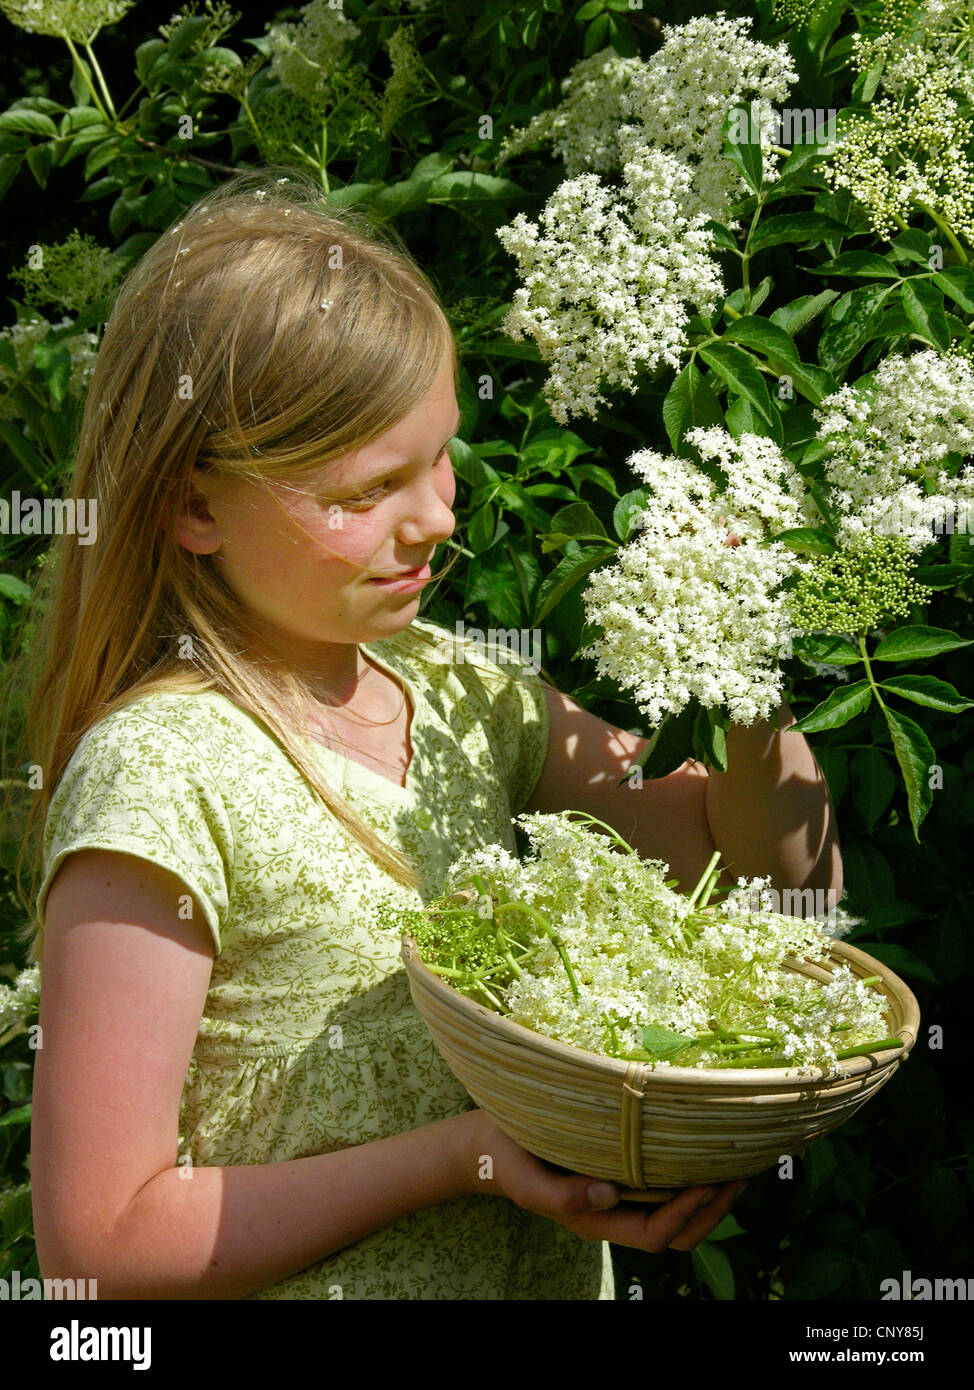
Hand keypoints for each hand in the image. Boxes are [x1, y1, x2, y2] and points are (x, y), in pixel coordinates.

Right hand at [452, 1110, 746, 1253]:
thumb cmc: (504, 1158)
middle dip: (712, 1210)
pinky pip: (663, 1186)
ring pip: (675, 1214)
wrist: (485, 1144)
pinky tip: (703, 1149)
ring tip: (736, 1165)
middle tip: (741, 1175)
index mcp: (593, 1219)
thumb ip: (562, 1197)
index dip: (684, 1215)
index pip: (653, 1235)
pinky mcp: (616, 1168)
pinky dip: (690, 1174)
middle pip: (676, 1234)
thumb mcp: (525, 1179)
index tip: (707, 1183)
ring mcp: (616, 1192)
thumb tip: (610, 1193)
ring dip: (709, 1196)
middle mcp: (612, 1211)